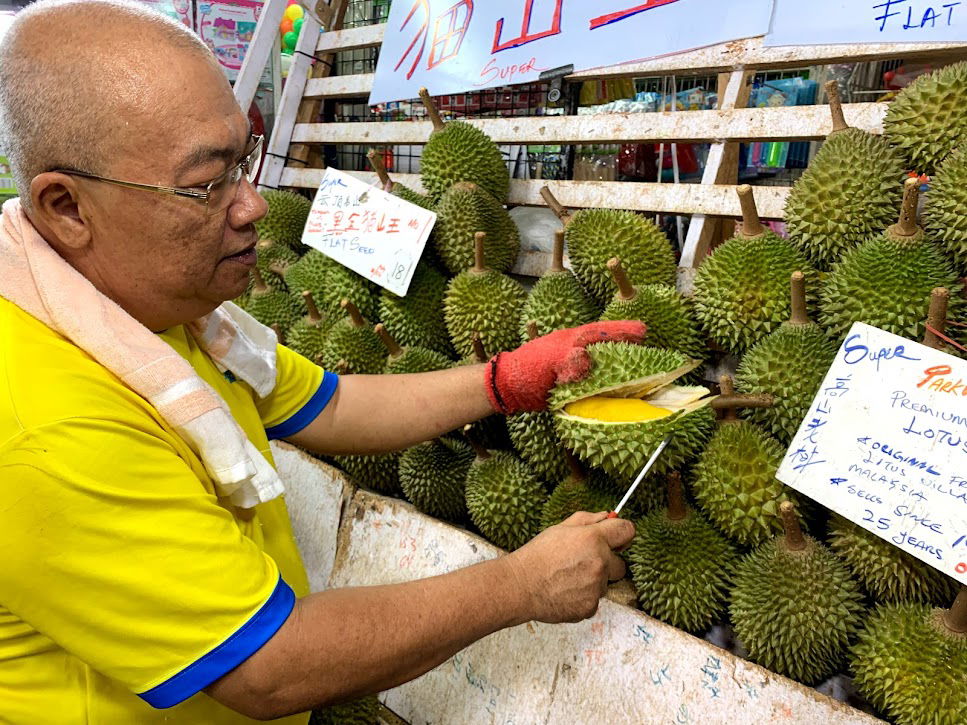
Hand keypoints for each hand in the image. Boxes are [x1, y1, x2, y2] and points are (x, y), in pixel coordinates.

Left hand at [484, 321, 646, 413]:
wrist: (507, 388)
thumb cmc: (526, 370)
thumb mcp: (548, 362)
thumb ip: (568, 360)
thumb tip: (588, 360)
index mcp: (572, 340)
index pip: (602, 331)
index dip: (623, 331)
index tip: (644, 331)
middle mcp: (575, 351)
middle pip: (606, 345)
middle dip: (627, 346)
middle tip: (648, 350)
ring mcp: (573, 367)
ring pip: (601, 363)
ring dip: (619, 365)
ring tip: (639, 370)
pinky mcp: (571, 384)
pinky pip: (593, 382)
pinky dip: (606, 384)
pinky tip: (617, 391)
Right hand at [502, 512, 634, 623]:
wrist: (520, 586)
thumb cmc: (537, 556)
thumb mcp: (559, 529)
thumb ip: (587, 519)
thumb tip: (606, 516)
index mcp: (593, 538)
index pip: (627, 531)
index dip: (622, 534)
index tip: (616, 538)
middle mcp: (600, 562)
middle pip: (621, 564)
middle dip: (607, 563)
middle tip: (582, 562)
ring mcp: (597, 587)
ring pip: (605, 584)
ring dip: (593, 581)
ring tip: (567, 578)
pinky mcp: (590, 607)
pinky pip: (594, 600)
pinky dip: (583, 597)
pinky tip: (565, 591)